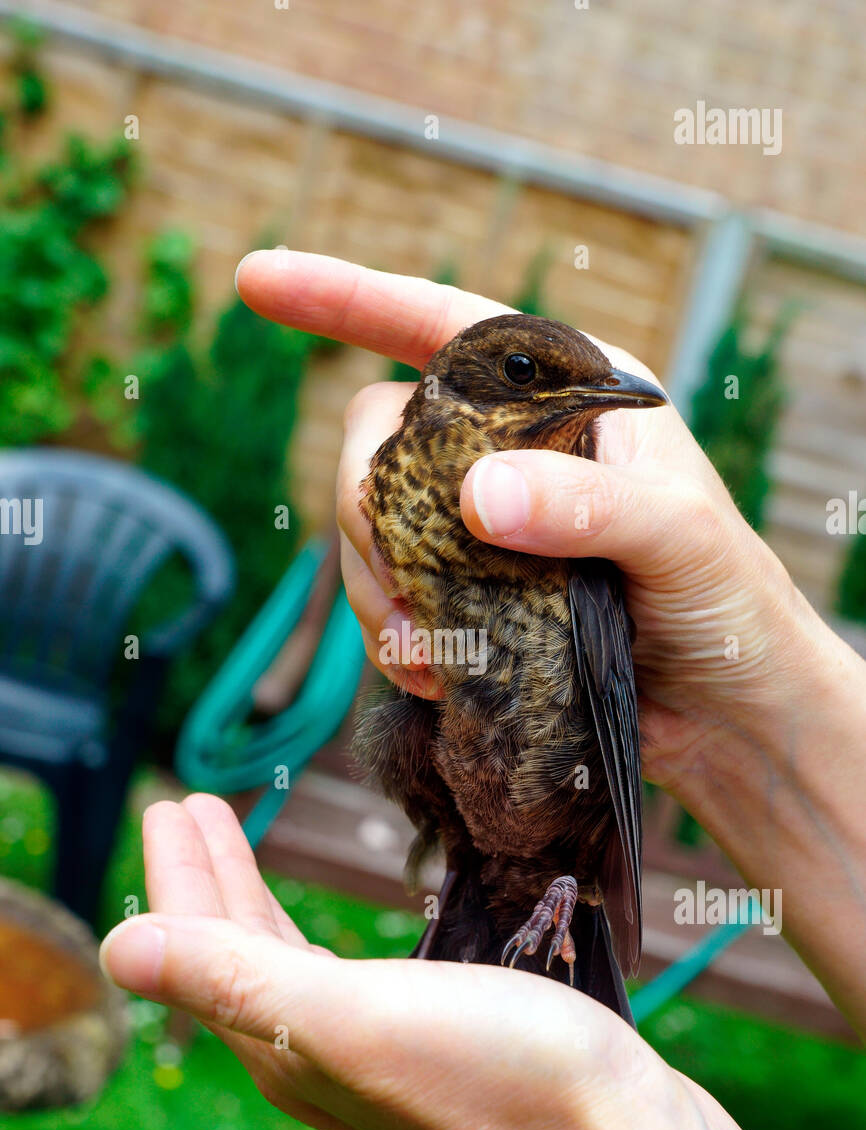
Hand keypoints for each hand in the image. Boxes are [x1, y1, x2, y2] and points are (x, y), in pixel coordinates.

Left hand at [100, 794, 815, 1129]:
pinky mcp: (449, 1049)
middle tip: (199, 807)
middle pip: (245, 951)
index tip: (169, 798)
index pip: (204, 943)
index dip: (179, 871)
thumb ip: (233, 978)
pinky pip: (363, 976)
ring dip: (267, 902)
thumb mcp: (349, 1014)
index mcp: (286, 1044)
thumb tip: (114, 947)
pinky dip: (336, 932)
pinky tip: (364, 926)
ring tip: (254, 851)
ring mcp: (389, 1055)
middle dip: (216, 877)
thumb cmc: (495, 1079)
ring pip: (301, 963)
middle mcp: (326, 1055)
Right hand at [238, 251, 865, 1035]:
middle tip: (405, 579)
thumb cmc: (729, 604)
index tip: (257, 281)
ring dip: (376, 590)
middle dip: (363, 503)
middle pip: (380, 437)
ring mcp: (482, 527)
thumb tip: (476, 497)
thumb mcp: (679, 540)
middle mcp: (511, 448)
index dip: (346, 297)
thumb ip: (588, 509)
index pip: (442, 325)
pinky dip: (395, 639)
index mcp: (567, 395)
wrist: (727, 714)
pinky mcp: (467, 598)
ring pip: (370, 526)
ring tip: (428, 651)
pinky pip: (390, 599)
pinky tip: (434, 674)